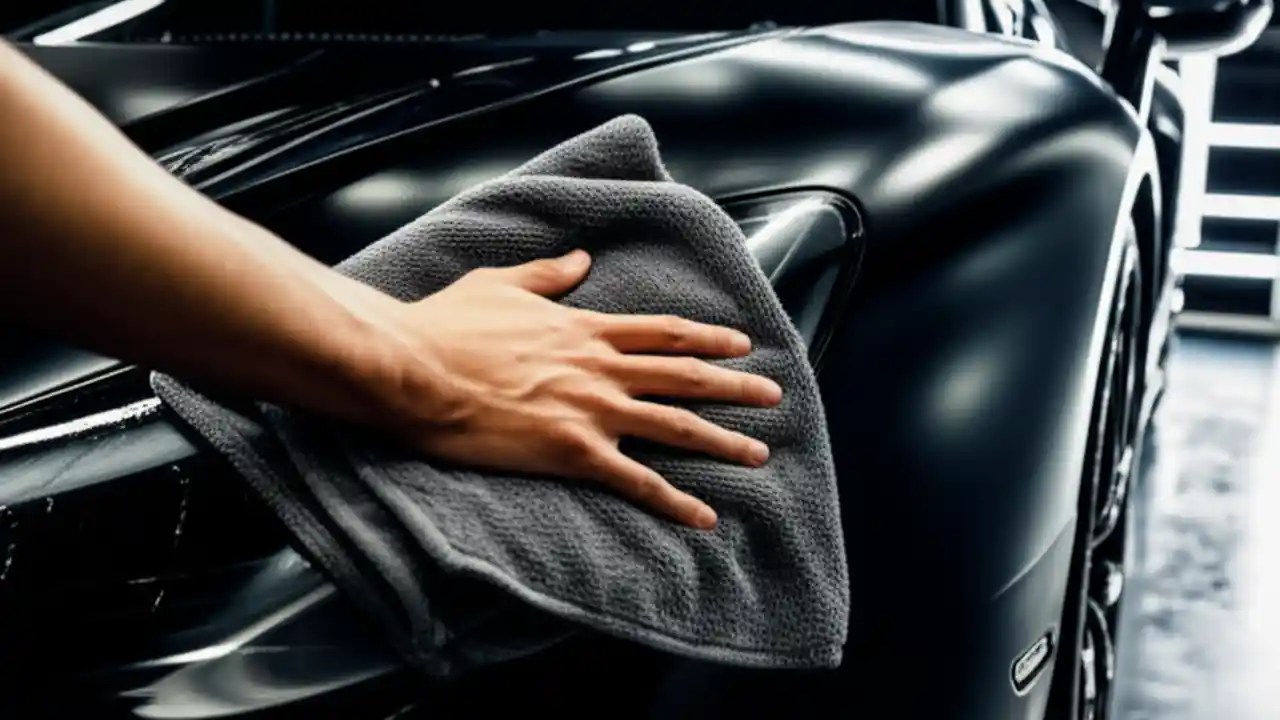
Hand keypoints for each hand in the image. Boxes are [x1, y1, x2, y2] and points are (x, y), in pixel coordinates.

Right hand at [367, 250, 781, 528]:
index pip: (665, 331)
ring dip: (723, 441)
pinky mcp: (574, 451)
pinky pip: (637, 481)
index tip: (743, 344)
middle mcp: (602, 368)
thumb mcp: (502, 284)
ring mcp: (593, 410)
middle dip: (735, 387)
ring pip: (676, 426)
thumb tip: (582, 259)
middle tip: (773, 396)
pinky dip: (675, 501)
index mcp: (587, 329)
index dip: (709, 337)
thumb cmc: (448, 326)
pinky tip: (705, 517)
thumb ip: (549, 274)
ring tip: (758, 454)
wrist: (415, 369)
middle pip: (685, 376)